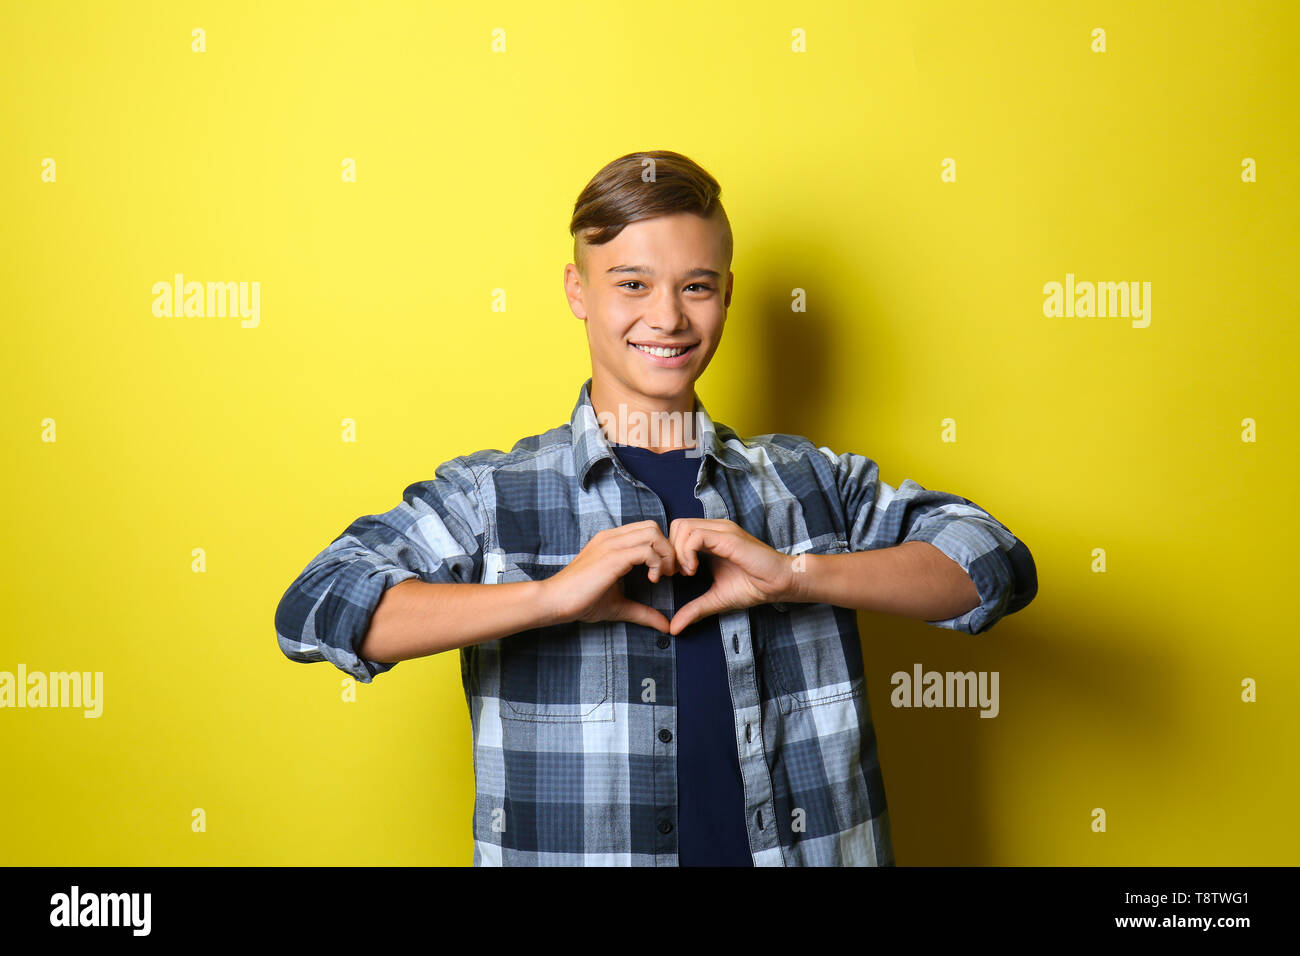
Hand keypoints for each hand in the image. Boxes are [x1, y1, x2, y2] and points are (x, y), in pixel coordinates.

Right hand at [541, 521, 677, 631]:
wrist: (555, 601)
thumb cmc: (582, 601)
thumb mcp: (619, 606)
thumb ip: (643, 612)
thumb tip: (665, 626)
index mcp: (611, 542)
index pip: (646, 530)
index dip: (661, 549)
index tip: (664, 572)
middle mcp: (612, 537)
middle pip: (653, 526)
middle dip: (667, 549)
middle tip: (667, 573)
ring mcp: (611, 544)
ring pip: (652, 533)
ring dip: (664, 554)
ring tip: (659, 576)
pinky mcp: (612, 557)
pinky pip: (646, 550)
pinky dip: (656, 564)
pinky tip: (651, 580)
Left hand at [667, 518, 795, 634]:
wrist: (780, 583)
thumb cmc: (753, 587)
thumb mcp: (716, 599)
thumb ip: (694, 609)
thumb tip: (674, 628)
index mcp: (711, 539)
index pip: (678, 531)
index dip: (671, 552)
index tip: (674, 575)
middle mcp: (715, 530)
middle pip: (676, 525)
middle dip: (670, 550)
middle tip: (676, 573)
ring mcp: (722, 530)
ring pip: (683, 527)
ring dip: (678, 551)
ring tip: (687, 572)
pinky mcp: (728, 537)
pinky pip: (696, 535)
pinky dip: (688, 552)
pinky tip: (694, 570)